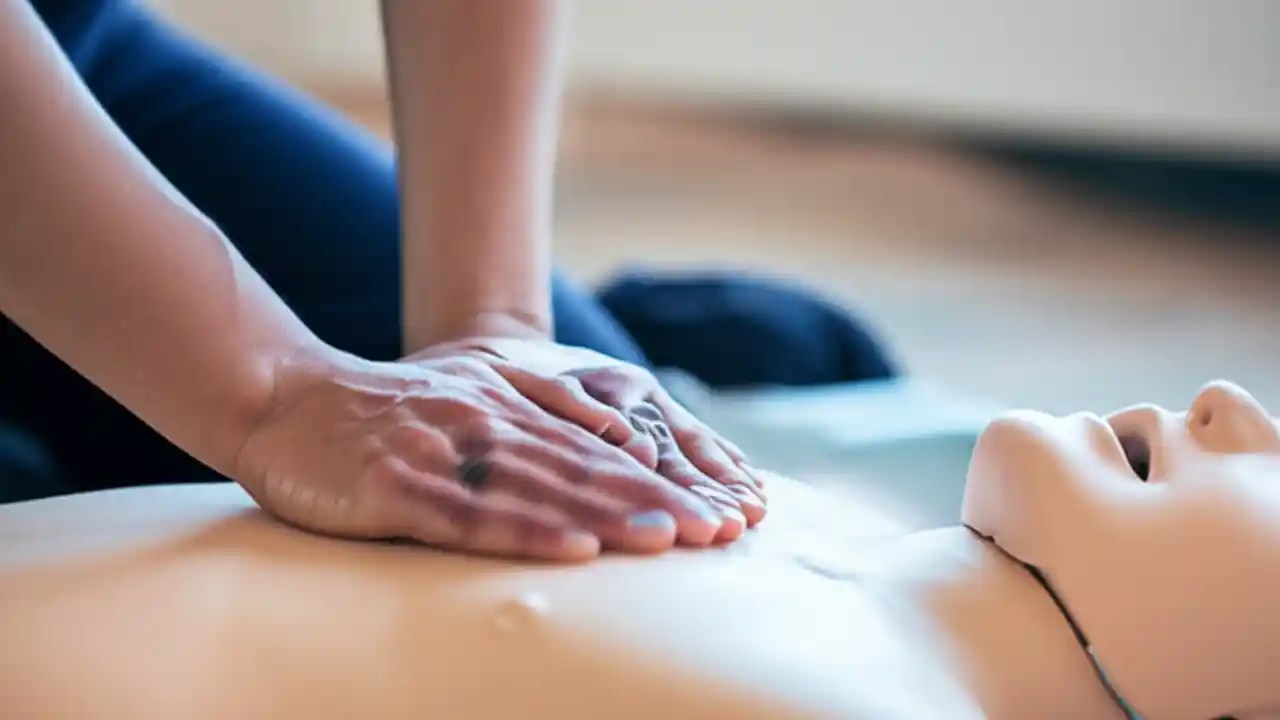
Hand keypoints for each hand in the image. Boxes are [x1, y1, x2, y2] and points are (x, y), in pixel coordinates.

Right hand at [233, 347, 726, 561]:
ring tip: (666, 542)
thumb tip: (622, 429)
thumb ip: (544, 401)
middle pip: (583, 471)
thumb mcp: (472, 383)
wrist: (285, 399)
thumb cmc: (385, 408)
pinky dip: (527, 532)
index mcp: (505, 404)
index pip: (596, 452)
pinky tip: (572, 548)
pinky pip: (472, 515)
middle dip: (655, 503)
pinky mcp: (399, 488)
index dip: (659, 482)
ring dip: (608, 516)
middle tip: (714, 532)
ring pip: (541, 489)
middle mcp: (485, 423)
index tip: (713, 511)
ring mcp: (442, 455)